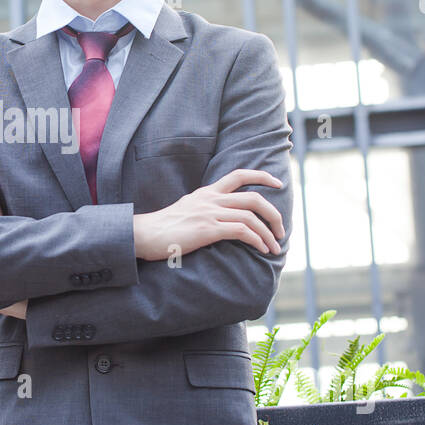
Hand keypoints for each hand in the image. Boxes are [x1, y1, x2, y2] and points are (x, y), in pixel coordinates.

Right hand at [133, 168, 285, 261]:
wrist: (143, 234)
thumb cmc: (162, 228)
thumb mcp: (186, 210)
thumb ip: (204, 209)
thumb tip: (219, 219)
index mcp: (206, 192)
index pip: (239, 175)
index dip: (262, 176)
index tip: (278, 183)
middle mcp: (211, 199)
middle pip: (254, 198)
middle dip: (273, 214)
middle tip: (281, 229)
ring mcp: (209, 213)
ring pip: (251, 217)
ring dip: (268, 233)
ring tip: (274, 247)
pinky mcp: (207, 229)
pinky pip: (242, 231)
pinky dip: (257, 240)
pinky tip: (261, 249)